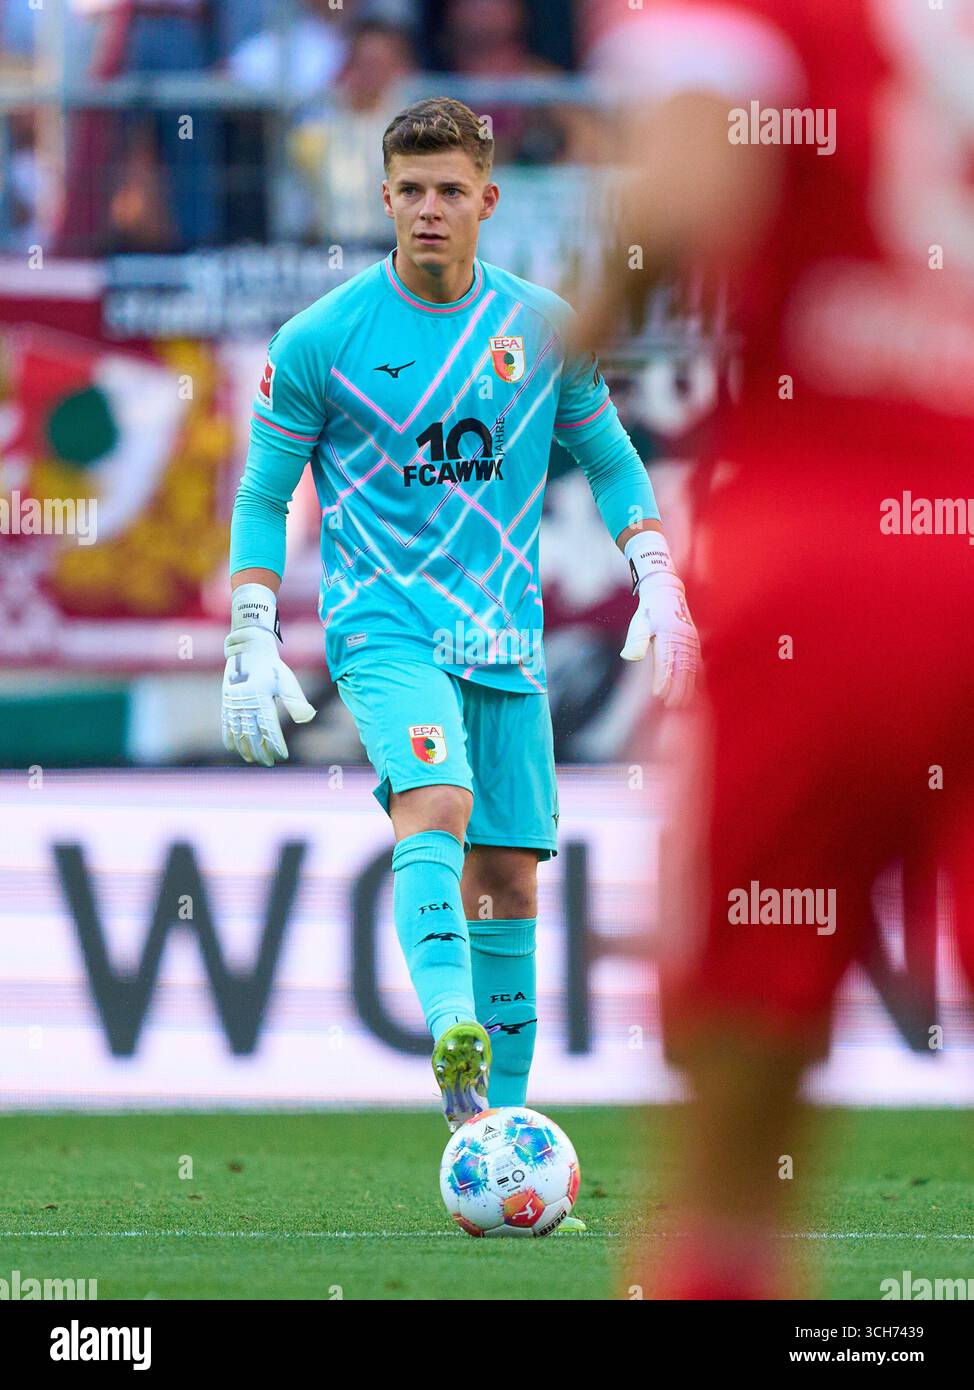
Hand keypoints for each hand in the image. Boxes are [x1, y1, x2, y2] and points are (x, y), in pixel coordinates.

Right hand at [222, 585, 315, 765]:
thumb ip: (296, 701)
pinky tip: (232, 747)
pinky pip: (226, 723)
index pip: (270, 729)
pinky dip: (228, 736)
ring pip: (239, 732)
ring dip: (245, 747)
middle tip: (269, 762)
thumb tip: (308, 718)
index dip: (276, 744)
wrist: (249, 649)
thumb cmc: (272, 667)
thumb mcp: (287, 681)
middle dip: (262, 751)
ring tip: (252, 759)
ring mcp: (234, 703)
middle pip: (254, 735)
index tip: (283, 756)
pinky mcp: (227, 701)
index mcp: (263, 699)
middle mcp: (247, 703)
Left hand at [621, 536, 700, 708]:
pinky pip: (697, 662)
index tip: (658, 695)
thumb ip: (637, 641)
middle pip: (681, 668)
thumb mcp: (639, 623)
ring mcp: (691, 640)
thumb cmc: (648, 611)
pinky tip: (694, 690)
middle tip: (671, 705)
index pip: (665, 662)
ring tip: (682, 703)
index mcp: (668, 634)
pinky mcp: (694, 642)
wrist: (666, 592)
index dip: (663, 680)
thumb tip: (630, 657)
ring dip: (688, 686)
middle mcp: (682, 638)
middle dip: (677, 689)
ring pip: (691, 667)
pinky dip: (696, 677)